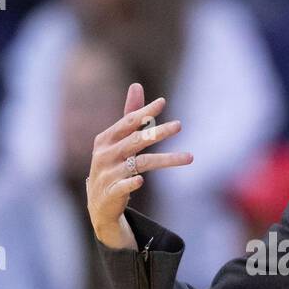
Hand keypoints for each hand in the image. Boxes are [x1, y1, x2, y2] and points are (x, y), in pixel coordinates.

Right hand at [86, 82, 190, 249]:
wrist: (99, 203)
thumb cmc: (111, 165)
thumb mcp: (117, 140)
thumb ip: (129, 116)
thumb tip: (137, 85)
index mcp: (105, 139)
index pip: (127, 121)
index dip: (144, 112)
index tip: (162, 102)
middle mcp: (105, 154)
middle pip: (136, 140)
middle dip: (157, 132)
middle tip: (179, 125)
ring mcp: (108, 174)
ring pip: (140, 164)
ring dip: (166, 159)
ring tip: (189, 157)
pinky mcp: (111, 193)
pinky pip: (124, 186)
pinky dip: (132, 182)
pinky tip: (141, 181)